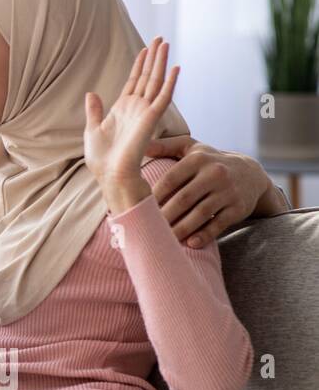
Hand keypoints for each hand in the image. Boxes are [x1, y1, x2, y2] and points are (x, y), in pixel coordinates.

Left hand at [84, 37, 179, 212]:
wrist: (110, 175)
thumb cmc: (102, 159)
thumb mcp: (92, 129)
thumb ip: (94, 111)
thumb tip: (91, 93)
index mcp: (123, 109)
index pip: (134, 81)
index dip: (139, 65)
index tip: (145, 49)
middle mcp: (137, 108)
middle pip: (147, 77)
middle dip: (153, 58)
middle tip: (160, 38)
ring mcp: (145, 113)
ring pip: (155, 82)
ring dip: (161, 63)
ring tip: (165, 44)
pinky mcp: (151, 120)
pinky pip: (163, 98)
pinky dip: (170, 83)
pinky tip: (175, 68)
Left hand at [145, 136, 285, 246]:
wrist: (251, 174)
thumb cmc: (210, 161)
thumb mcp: (191, 148)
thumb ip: (166, 146)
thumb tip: (141, 147)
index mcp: (198, 159)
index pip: (171, 179)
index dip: (154, 195)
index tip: (138, 207)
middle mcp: (215, 173)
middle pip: (184, 199)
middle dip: (164, 215)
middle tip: (147, 227)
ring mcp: (229, 192)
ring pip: (200, 213)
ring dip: (181, 228)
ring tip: (164, 238)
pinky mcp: (238, 208)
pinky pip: (219, 224)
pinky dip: (204, 235)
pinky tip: (190, 244)